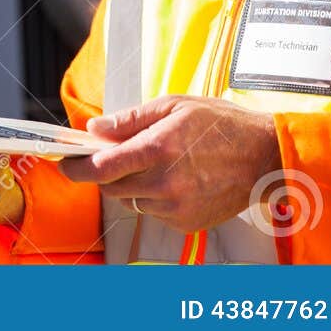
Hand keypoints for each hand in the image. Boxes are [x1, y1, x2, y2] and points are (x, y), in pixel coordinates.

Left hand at [58, 95, 280, 232]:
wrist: (264, 157)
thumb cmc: (222, 125)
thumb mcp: (175, 106)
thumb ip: (130, 119)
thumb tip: (94, 128)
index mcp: (158, 148)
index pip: (101, 168)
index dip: (77, 168)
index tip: (66, 164)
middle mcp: (164, 183)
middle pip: (111, 187)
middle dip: (107, 173)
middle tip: (120, 156)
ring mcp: (175, 207)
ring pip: (132, 201)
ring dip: (134, 185)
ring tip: (162, 164)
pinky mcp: (185, 224)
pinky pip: (154, 213)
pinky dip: (156, 198)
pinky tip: (179, 180)